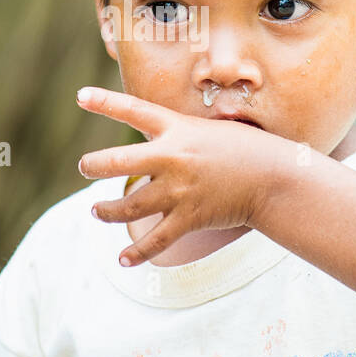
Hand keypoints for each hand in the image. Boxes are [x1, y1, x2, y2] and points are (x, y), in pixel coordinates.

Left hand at [75, 86, 287, 266]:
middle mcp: (173, 158)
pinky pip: (156, 241)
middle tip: (84, 167)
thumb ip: (179, 135)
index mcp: (178, 129)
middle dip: (93, 165)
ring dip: (106, 210)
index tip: (80, 97)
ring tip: (96, 210)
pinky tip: (123, 259)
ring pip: (129, 205)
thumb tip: (158, 141)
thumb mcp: (209, 130)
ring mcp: (179, 190)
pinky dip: (137, 252)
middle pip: (118, 162)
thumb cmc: (245, 149)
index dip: (105, 103)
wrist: (274, 178)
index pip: (134, 110)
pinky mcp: (189, 218)